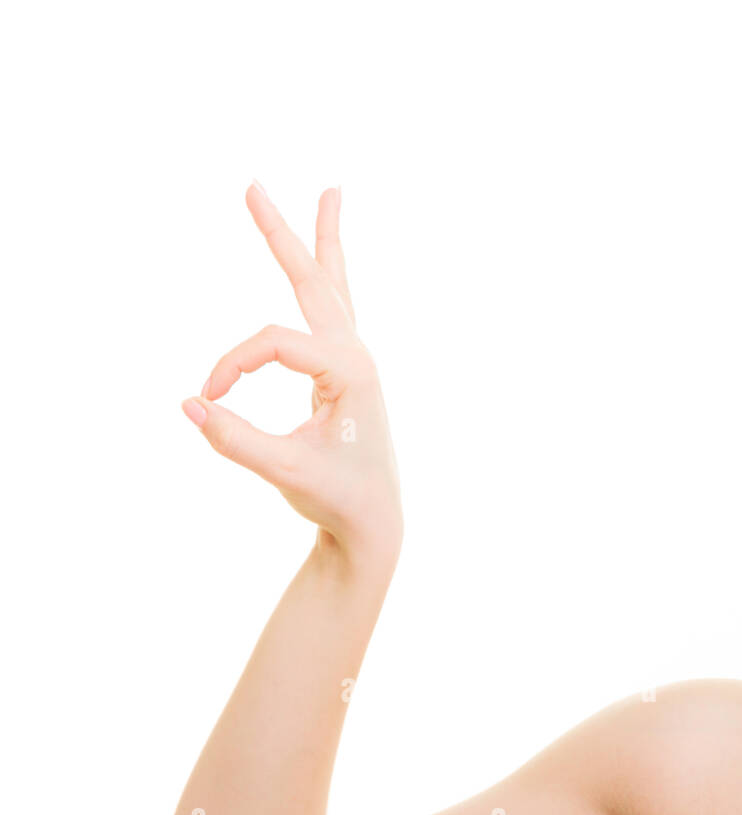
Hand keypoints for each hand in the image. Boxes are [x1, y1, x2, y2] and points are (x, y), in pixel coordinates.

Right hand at [181, 182, 401, 565]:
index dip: (232, 365)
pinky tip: (323, 257)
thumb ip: (236, 440)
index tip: (209, 397)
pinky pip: (332, 311)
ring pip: (333, 287)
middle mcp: (357, 355)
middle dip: (284, 233)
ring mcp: (354, 359)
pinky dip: (326, 277)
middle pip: (315, 280)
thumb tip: (188, 403)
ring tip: (332, 192)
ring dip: (324, 241)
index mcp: (351, 370)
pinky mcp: (344, 371)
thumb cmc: (337, 497)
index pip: (273, 343)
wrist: (373, 522)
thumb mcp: (286, 472)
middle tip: (252, 185)